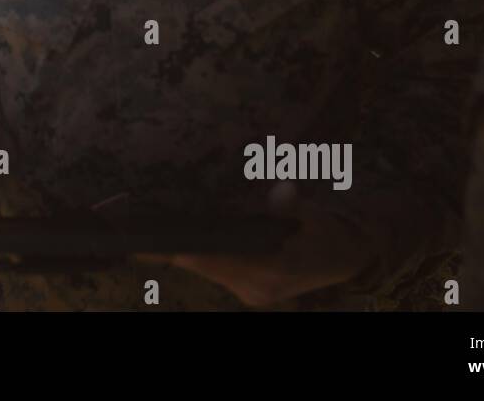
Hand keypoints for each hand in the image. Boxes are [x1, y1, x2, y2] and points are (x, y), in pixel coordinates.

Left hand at [141, 205, 372, 306]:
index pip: (216, 259)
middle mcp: (259, 287)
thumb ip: (292, 204)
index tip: (152, 242)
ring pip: (208, 271)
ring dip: (184, 254)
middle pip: (204, 266)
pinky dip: (200, 258)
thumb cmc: (328, 230)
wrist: (348, 258)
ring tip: (147, 238)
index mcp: (274, 269)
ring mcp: (254, 293)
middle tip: (135, 235)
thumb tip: (283, 189)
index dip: (183, 250)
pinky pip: (217, 273)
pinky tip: (178, 244)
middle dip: (172, 250)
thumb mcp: (312, 214)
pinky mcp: (251, 292)